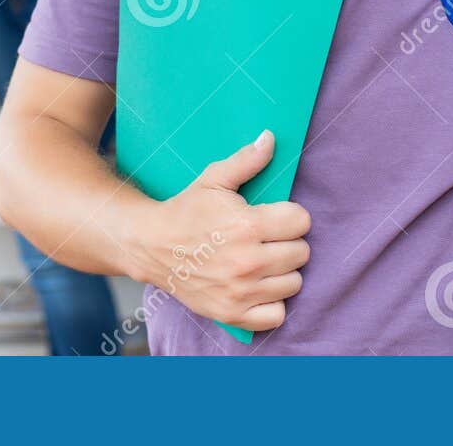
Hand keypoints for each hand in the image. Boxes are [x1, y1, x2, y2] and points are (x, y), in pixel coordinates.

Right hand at [130, 131, 310, 331]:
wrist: (151, 247)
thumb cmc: (186, 210)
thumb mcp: (213, 180)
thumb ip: (247, 161)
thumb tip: (271, 137)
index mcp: (246, 225)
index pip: (302, 222)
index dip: (292, 216)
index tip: (276, 216)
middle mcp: (247, 262)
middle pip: (301, 252)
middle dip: (289, 242)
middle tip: (268, 238)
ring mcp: (240, 292)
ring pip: (294, 283)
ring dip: (283, 272)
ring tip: (264, 261)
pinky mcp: (232, 314)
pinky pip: (277, 315)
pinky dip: (272, 302)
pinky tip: (259, 287)